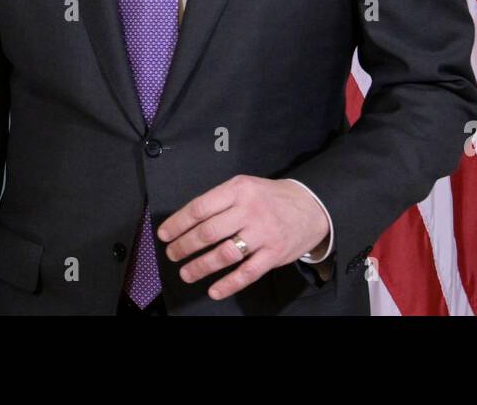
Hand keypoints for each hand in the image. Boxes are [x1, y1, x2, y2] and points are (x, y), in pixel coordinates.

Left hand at [157, 175, 330, 300]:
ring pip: (224, 254)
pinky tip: (214, 290)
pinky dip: (228, 284)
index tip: (164, 234)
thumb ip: (220, 200)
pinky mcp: (274, 254)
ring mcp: (263, 233)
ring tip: (187, 273)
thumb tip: (187, 221)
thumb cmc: (271, 197)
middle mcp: (249, 210)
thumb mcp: (246, 186)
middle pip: (208, 232)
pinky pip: (247, 273)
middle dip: (184, 246)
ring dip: (201, 266)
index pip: (200, 208)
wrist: (311, 205)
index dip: (178, 223)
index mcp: (238, 189)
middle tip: (172, 254)